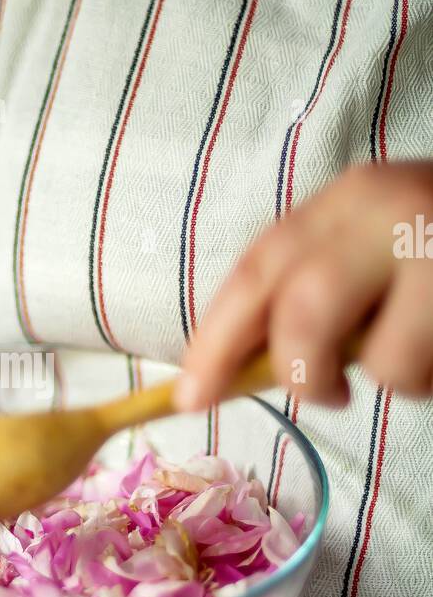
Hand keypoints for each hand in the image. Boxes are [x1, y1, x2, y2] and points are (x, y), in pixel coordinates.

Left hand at [176, 161, 432, 407]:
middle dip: (290, 369)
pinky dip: (418, 381)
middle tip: (311, 396)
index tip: (188, 395)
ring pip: (362, 350)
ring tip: (410, 363)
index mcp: (347, 201)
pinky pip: (409, 366)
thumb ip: (319, 285)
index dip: (215, 339)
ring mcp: (424, 247)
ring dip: (374, 377)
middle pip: (296, 307)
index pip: (258, 268)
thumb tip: (248, 364)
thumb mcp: (378, 246)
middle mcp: (380, 214)